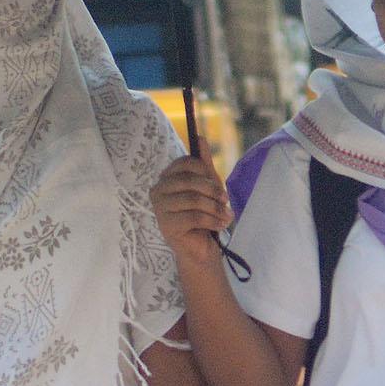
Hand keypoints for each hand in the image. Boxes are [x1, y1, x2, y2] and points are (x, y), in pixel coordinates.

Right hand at [151, 138, 232, 263]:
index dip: (205, 172)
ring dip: (215, 208)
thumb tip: (200, 138)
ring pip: (193, 199)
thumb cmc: (203, 215)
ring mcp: (160, 209)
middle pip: (190, 181)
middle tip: (226, 201)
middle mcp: (158, 191)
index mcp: (166, 178)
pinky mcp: (167, 226)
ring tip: (226, 216)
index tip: (218, 186)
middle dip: (213, 191)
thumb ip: (203, 164)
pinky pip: (194, 216)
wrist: (200, 248)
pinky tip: (220, 224)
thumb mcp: (207, 186)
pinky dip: (212, 220)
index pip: (185, 163)